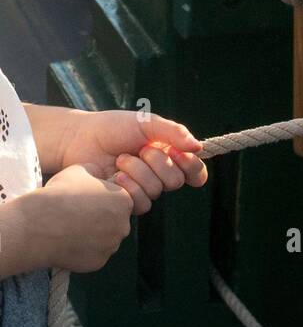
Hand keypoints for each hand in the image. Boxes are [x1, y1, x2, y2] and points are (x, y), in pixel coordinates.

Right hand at [19, 165, 132, 273]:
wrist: (40, 224)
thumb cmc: (61, 194)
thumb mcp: (81, 170)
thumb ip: (97, 173)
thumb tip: (100, 175)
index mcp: (124, 201)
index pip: (120, 201)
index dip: (103, 199)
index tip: (86, 200)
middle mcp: (123, 225)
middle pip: (115, 222)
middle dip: (101, 219)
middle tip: (78, 216)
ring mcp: (111, 246)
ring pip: (106, 240)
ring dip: (93, 236)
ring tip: (70, 229)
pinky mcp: (98, 263)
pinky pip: (94, 255)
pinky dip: (84, 251)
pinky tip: (68, 243)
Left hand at [38, 106, 207, 215]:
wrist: (80, 139)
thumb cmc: (113, 127)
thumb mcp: (147, 123)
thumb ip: (173, 132)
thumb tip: (198, 147)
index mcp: (169, 155)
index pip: (195, 172)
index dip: (191, 166)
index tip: (178, 153)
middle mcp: (158, 174)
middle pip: (176, 181)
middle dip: (159, 163)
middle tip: (141, 150)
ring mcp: (142, 189)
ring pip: (156, 192)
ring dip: (139, 173)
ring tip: (121, 160)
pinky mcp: (125, 202)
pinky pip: (140, 203)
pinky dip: (128, 188)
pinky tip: (114, 177)